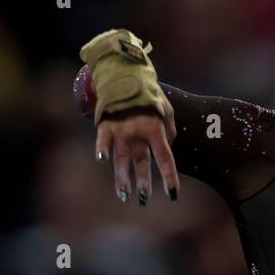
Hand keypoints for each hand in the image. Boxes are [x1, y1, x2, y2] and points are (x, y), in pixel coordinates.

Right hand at [76, 62, 179, 203]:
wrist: (126, 74)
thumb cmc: (149, 95)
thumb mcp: (166, 109)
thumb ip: (169, 129)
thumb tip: (168, 147)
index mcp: (155, 129)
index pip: (165, 158)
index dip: (169, 177)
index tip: (173, 194)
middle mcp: (137, 133)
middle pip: (141, 162)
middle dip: (143, 182)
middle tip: (143, 200)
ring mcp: (120, 130)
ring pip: (121, 159)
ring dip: (122, 178)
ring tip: (124, 196)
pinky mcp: (105, 125)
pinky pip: (103, 140)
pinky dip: (101, 149)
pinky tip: (101, 161)